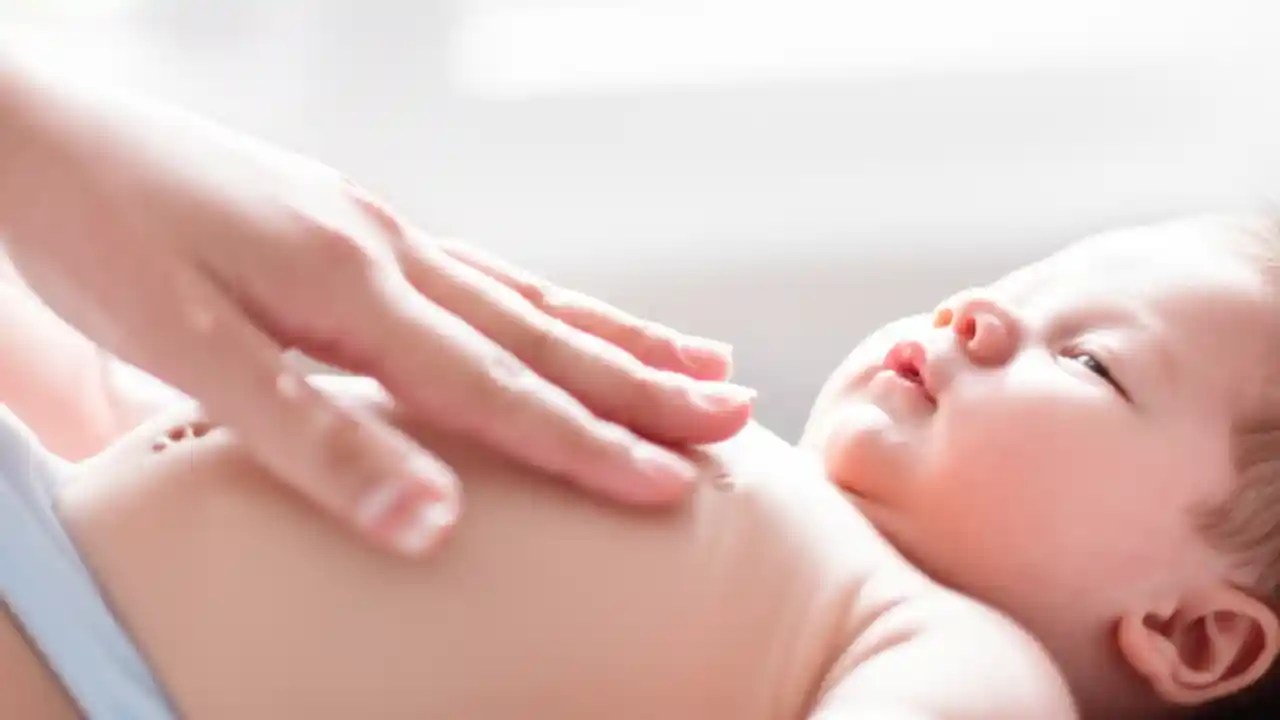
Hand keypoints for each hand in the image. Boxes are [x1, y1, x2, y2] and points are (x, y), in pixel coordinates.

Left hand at [0, 64, 754, 554]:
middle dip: (643, 386)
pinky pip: (483, 275)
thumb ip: (308, 438)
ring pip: (527, 297)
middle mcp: (389, 250)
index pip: (497, 387)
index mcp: (352, 283)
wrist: (37, 130)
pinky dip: (548, 307)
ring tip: (700, 362)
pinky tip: (568, 319)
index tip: (671, 487)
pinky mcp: (359, 229)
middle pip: (541, 333)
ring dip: (618, 338)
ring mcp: (380, 232)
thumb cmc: (97, 235)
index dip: (587, 445)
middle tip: (736, 419)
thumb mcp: (182, 345)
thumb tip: (430, 522)